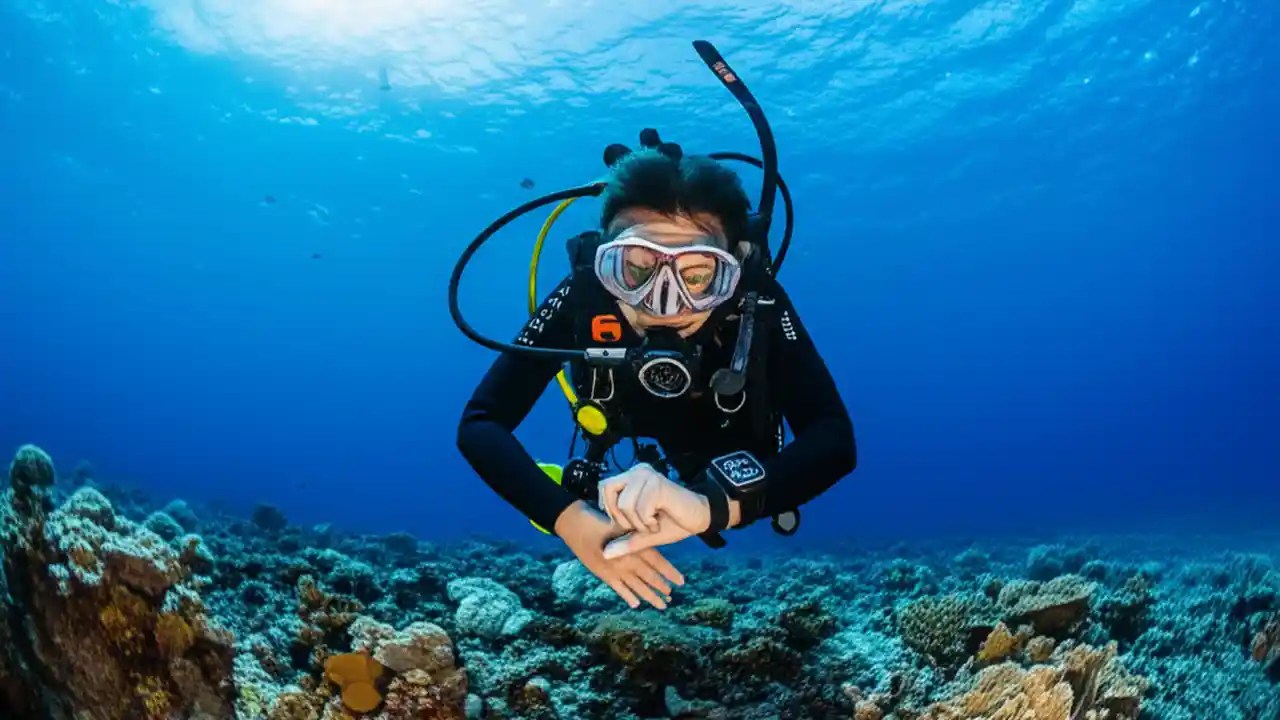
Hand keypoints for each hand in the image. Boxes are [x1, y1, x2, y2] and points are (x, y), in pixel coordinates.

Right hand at [553, 500, 684, 609]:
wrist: (574, 524)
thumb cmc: (600, 518)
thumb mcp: (622, 522)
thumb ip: (637, 533)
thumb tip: (655, 537)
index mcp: (633, 545)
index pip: (657, 562)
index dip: (670, 573)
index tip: (681, 581)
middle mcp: (626, 560)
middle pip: (649, 577)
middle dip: (662, 587)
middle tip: (671, 595)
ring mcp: (614, 570)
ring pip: (636, 587)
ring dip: (650, 596)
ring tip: (661, 604)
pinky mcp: (602, 574)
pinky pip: (618, 589)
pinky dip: (627, 596)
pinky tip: (636, 604)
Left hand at [597, 463, 710, 534]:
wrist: (699, 518)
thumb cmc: (672, 523)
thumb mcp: (643, 534)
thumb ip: (625, 541)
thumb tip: (605, 553)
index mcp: (632, 477)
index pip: (604, 486)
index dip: (610, 508)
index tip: (627, 521)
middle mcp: (638, 471)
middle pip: (609, 490)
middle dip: (620, 515)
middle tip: (638, 524)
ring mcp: (648, 476)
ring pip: (624, 503)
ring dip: (638, 522)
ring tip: (652, 523)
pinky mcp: (657, 484)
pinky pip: (640, 508)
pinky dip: (648, 521)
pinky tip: (659, 521)